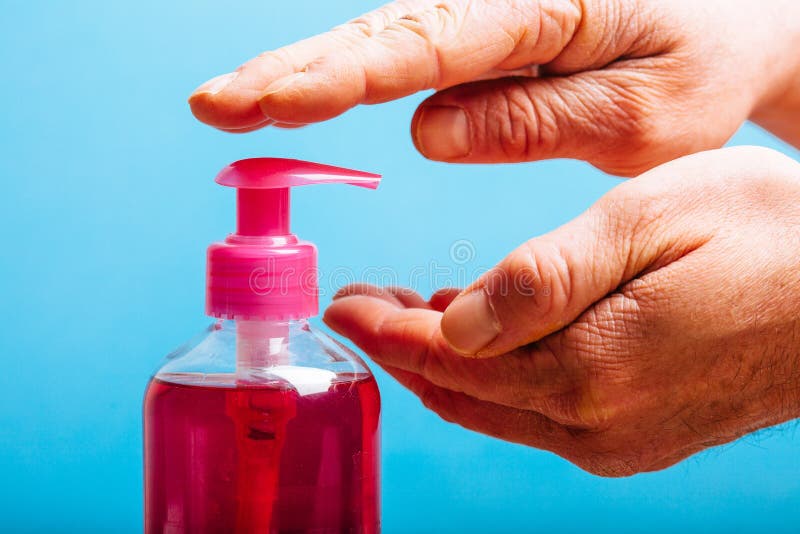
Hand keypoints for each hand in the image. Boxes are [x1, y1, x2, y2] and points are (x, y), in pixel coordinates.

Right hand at [189, 0, 799, 173]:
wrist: (740, 18)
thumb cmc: (705, 62)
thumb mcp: (647, 114)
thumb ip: (535, 121)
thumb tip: (426, 128)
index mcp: (546, 9)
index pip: (423, 48)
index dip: (338, 79)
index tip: (267, 105)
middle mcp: (502, 0)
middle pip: (380, 34)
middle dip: (290, 70)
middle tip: (212, 107)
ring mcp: (488, 11)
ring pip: (381, 39)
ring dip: (303, 71)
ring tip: (234, 106)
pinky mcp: (485, 29)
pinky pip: (407, 50)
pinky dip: (347, 73)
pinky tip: (297, 92)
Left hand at [323, 146, 799, 475]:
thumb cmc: (765, 240)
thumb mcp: (646, 221)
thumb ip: (542, 279)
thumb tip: (455, 325)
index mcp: (589, 369)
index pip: (448, 359)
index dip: (383, 333)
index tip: (342, 305)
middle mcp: (595, 423)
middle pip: (461, 393)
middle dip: (399, 350)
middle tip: (363, 305)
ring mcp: (617, 438)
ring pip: (494, 407)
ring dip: (442, 364)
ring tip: (409, 314)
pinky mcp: (635, 434)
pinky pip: (535, 411)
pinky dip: (492, 378)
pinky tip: (482, 338)